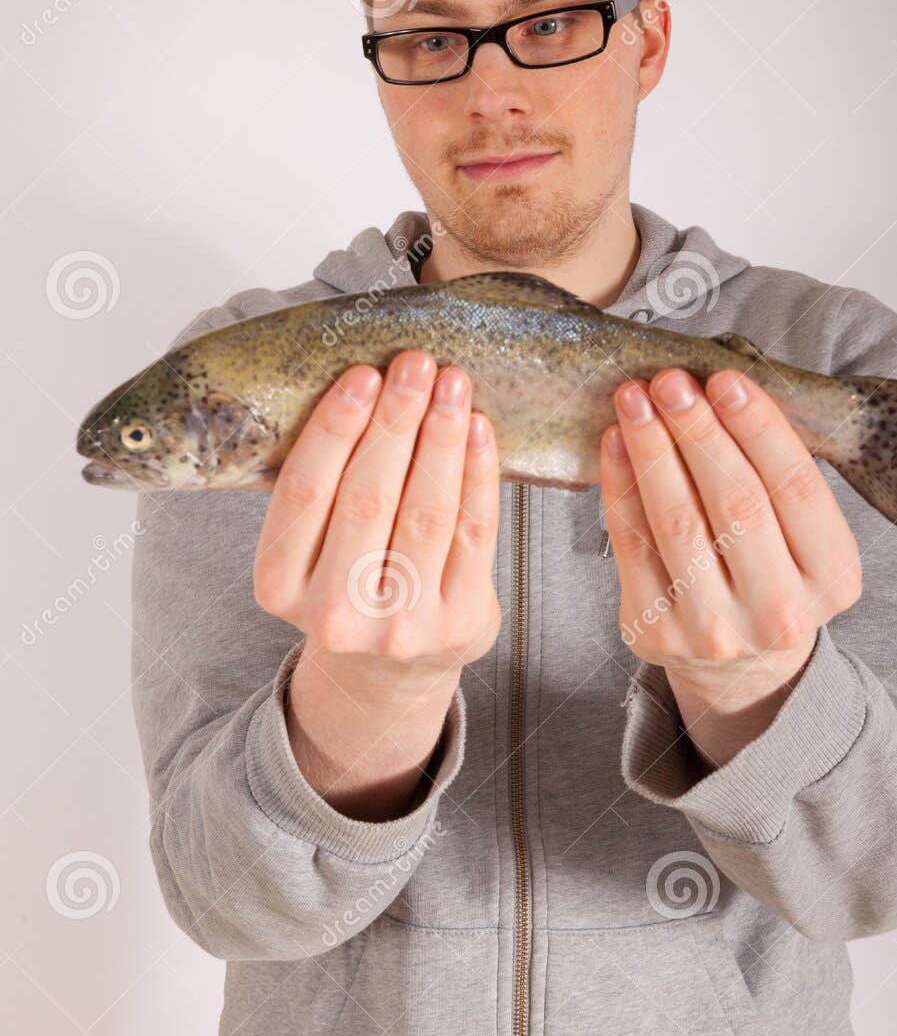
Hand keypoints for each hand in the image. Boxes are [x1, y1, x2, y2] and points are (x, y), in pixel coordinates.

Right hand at [252, 350, 501, 672]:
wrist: (386, 672)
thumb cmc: (348, 582)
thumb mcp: (309, 548)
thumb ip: (325, 485)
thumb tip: (365, 384)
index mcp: (278, 585)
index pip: (305, 491)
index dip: (336, 428)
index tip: (362, 375)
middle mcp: (334, 614)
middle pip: (368, 496)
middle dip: (396, 420)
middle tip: (416, 363)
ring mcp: (398, 627)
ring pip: (426, 512)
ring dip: (441, 438)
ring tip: (452, 385)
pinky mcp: (455, 626)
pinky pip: (473, 535)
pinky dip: (478, 474)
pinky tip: (478, 430)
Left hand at [599, 366, 861, 739]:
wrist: (741, 666)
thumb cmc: (771, 574)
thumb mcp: (804, 537)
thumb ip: (775, 476)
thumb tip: (717, 391)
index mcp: (833, 578)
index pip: (796, 487)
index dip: (758, 428)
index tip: (726, 380)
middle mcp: (779, 612)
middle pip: (736, 502)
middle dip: (698, 430)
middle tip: (671, 381)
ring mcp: (716, 629)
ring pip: (679, 520)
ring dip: (652, 450)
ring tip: (635, 400)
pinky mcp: (657, 633)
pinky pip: (633, 545)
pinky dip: (619, 487)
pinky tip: (614, 444)